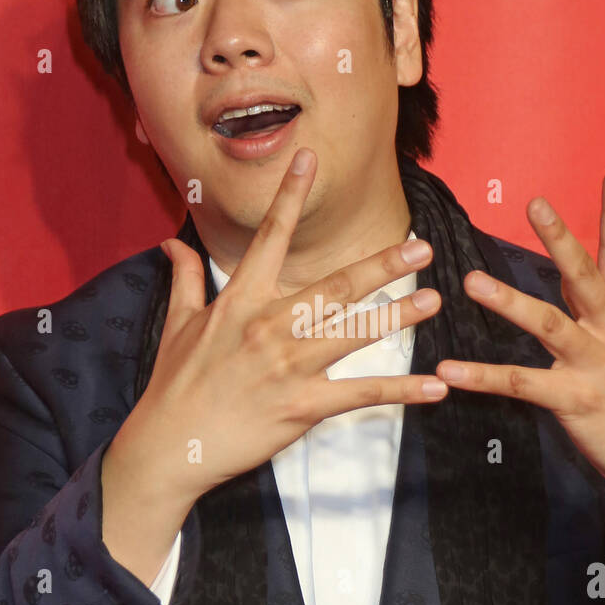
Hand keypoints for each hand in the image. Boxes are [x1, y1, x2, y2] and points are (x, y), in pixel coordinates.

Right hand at [109, 146, 448, 504]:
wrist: (170, 446)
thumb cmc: (174, 385)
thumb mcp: (176, 324)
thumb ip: (184, 278)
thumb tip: (171, 243)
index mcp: (240, 301)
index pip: (269, 237)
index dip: (289, 195)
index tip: (309, 158)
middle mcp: (269, 327)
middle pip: (335, 287)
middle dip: (382, 265)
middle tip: (421, 249)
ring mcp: (288, 367)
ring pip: (354, 333)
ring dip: (398, 317)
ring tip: (433, 301)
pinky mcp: (302, 407)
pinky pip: (361, 395)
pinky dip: (401, 391)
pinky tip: (434, 388)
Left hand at [435, 164, 604, 523]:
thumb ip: (597, 314)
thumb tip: (571, 283)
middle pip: (585, 277)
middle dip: (561, 239)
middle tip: (536, 203)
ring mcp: (597, 366)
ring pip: (549, 325)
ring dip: (509, 301)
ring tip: (472, 282)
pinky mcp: (577, 401)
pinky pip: (522, 384)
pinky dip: (484, 376)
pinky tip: (451, 370)